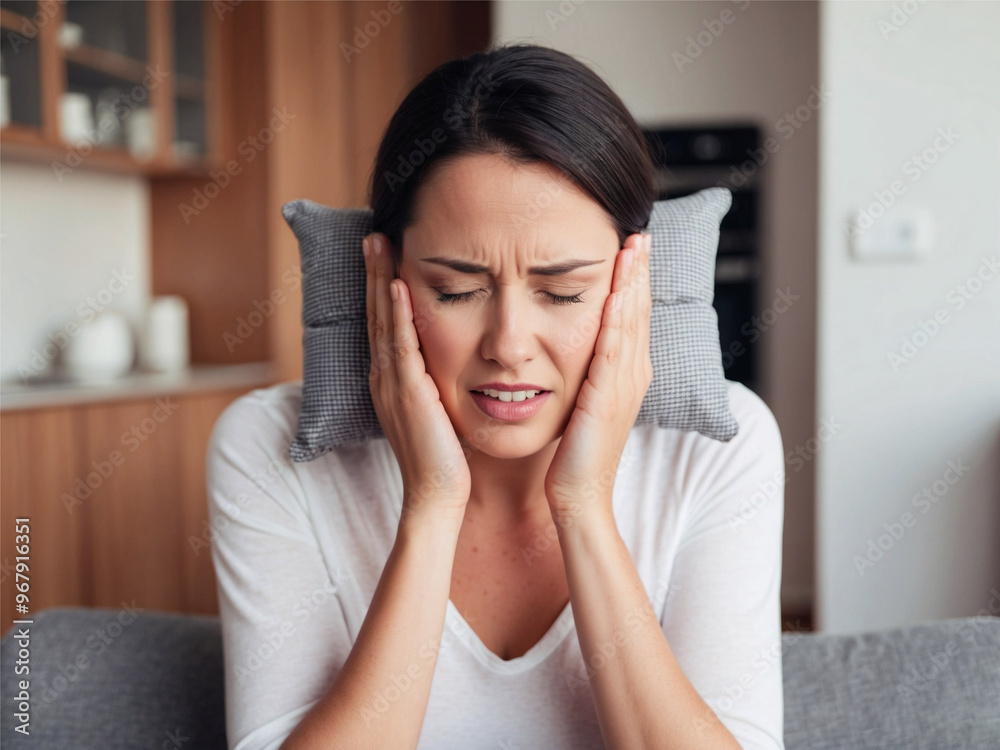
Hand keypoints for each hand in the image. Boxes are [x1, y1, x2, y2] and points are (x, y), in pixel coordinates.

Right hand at [364, 232, 471, 522]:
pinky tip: (397, 286)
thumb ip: (433, 383)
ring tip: (379, 243)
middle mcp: (385, 377)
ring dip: (380, 281)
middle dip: (375, 273)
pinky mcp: (408, 394)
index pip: (384, 324)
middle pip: (377, 314)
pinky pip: (400, 346)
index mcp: (392, 380)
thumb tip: (447, 361)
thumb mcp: (436, 410)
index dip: (382, 288)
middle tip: (374, 235)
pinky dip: (397, 314)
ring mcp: (392, 384)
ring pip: (383, 322)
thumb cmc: (444, 457)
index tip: (385, 255)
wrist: (438, 494)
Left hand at [544, 232, 652, 519]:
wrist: (578, 493)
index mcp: (628, 374)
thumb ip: (588, 373)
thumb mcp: (585, 402)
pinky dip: (618, 319)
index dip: (635, 281)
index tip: (632, 247)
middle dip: (640, 271)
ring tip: (633, 248)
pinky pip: (614, 350)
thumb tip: (579, 349)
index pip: (634, 316)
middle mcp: (633, 375)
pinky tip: (617, 293)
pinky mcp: (608, 397)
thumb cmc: (576, 452)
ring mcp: (624, 386)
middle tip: (640, 234)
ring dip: (633, 284)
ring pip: (632, 323)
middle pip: (640, 311)